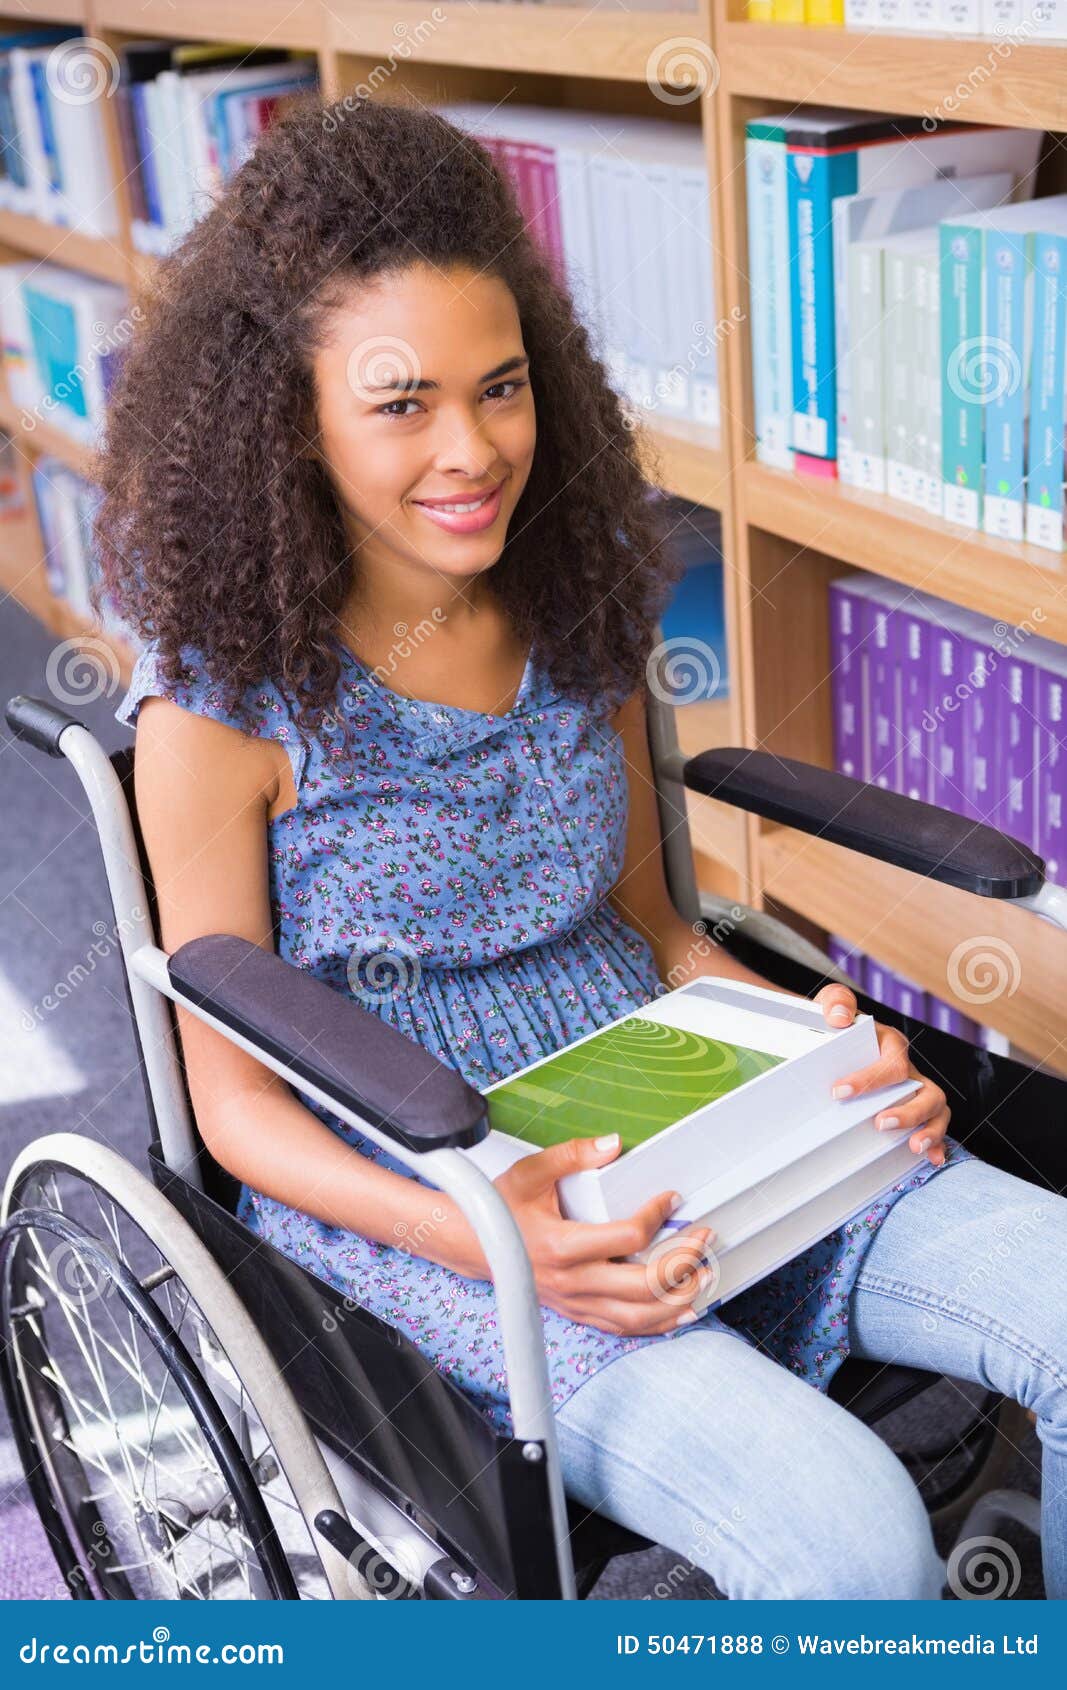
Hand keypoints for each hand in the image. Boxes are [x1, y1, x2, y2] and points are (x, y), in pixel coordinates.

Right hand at [493, 1133, 714, 1335]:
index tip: (672, 1198)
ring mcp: (575, 1302)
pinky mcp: (577, 1311)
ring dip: (678, 1300)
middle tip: (704, 1239)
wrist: (471, 1245)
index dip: (656, 1216)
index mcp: (563, 1245)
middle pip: (642, 1285)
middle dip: (682, 1263)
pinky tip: (681, 1312)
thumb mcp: (531, 1172)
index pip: (626, 1238)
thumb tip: (613, 1144)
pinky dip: (657, 1324)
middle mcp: (572, 1281)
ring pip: (637, 1316)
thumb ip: (572, 1154)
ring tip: (704, 1278)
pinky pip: (623, 1327)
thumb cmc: (500, 1209)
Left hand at [812, 984, 950, 1166]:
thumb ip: (836, 1001)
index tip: (840, 1092)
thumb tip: (840, 1016)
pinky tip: (932, 1158)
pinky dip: (937, 1143)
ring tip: (913, 1146)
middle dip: (909, 1111)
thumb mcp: (833, 1004)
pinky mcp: (912, 1108)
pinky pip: (933, 1126)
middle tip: (880, 1123)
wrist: (834, 1037)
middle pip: (926, 1090)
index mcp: (891, 1044)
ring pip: (937, 1109)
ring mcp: (914, 1090)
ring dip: (930, 1130)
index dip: (869, 1080)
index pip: (891, 1064)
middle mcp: (909, 1068)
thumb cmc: (836, 1023)